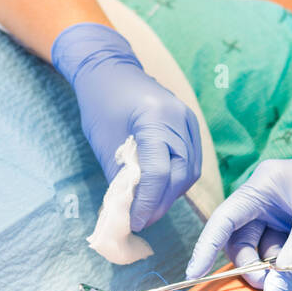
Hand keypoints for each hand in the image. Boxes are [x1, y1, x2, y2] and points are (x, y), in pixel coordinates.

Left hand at [52, 23, 201, 231]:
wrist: (109, 68)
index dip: (146, 202)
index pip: (158, 172)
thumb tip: (129, 212)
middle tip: (141, 219)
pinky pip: (190, 162)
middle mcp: (180, 118)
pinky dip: (175, 181)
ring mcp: (189, 121)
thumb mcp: (104, 143)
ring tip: (149, 208)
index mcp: (156, 118)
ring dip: (170, 195)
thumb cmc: (100, 102)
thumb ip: (120, 178)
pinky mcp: (190, 126)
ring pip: (189, 172)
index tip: (133, 222)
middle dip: (161, 202)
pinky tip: (158, 190)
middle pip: (180, 174)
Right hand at [187, 140, 291, 290]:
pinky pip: (290, 257)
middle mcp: (267, 201)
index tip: (193, 273)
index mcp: (264, 186)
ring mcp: (283, 217)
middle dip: (262, 267)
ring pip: (270, 256)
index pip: (224, 219)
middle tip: (280, 282)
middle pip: (245, 244)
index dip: (205, 246)